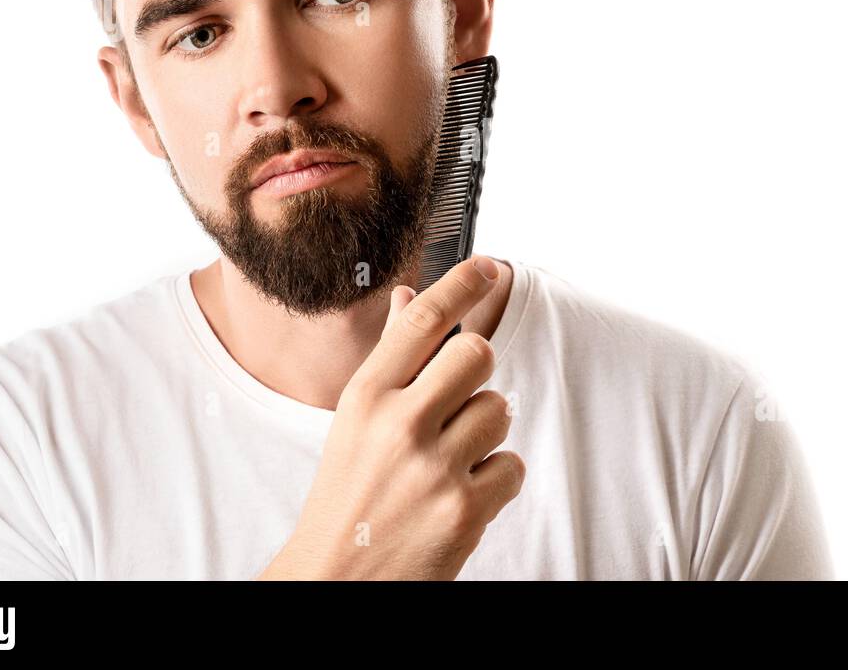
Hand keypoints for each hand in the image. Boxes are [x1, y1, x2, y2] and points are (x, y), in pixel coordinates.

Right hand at [258, 254, 525, 579]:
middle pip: (477, 353)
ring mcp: (435, 467)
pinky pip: (512, 464)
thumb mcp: (354, 421)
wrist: (336, 581)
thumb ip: (390, 358)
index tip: (489, 265)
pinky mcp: (466, 509)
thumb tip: (411, 296)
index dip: (462, 283)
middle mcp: (399, 425)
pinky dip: (495, 480)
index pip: (422, 319)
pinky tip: (461, 494)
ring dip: (486, 432)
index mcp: (366, 397)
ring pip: (500, 410)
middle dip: (477, 372)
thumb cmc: (348, 497)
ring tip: (451, 460)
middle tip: (459, 399)